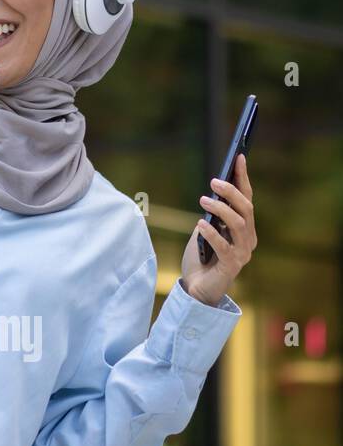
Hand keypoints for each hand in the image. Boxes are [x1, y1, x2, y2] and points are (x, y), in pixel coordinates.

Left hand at [180, 153, 255, 305]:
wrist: (196, 288)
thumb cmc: (201, 257)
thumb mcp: (205, 230)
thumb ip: (211, 215)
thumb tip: (212, 193)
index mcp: (244, 228)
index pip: (247, 199)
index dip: (243, 178)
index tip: (238, 157)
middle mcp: (248, 239)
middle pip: (246, 209)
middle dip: (231, 192)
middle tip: (214, 181)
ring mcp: (243, 253)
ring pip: (239, 224)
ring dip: (221, 209)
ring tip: (204, 200)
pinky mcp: (232, 265)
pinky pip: (224, 245)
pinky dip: (212, 233)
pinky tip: (200, 224)